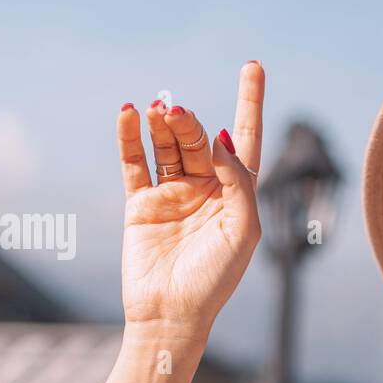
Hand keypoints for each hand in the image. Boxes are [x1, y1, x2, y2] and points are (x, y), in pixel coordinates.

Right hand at [115, 61, 264, 338]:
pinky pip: (135, 163)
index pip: (245, 139)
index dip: (249, 103)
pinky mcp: (141, 204)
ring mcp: (172, 194)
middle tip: (176, 112)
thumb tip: (223, 139)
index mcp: (238, 195)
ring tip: (157, 109)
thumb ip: (239, 183)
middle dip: (188, 123)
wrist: (171, 315)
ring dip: (162, 125)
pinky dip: (130, 137)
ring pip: (167, 147)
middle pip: (199, 140)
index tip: (253, 67)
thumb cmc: (215, 279)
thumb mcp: (241, 230)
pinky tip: (129, 113)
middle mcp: (206, 190)